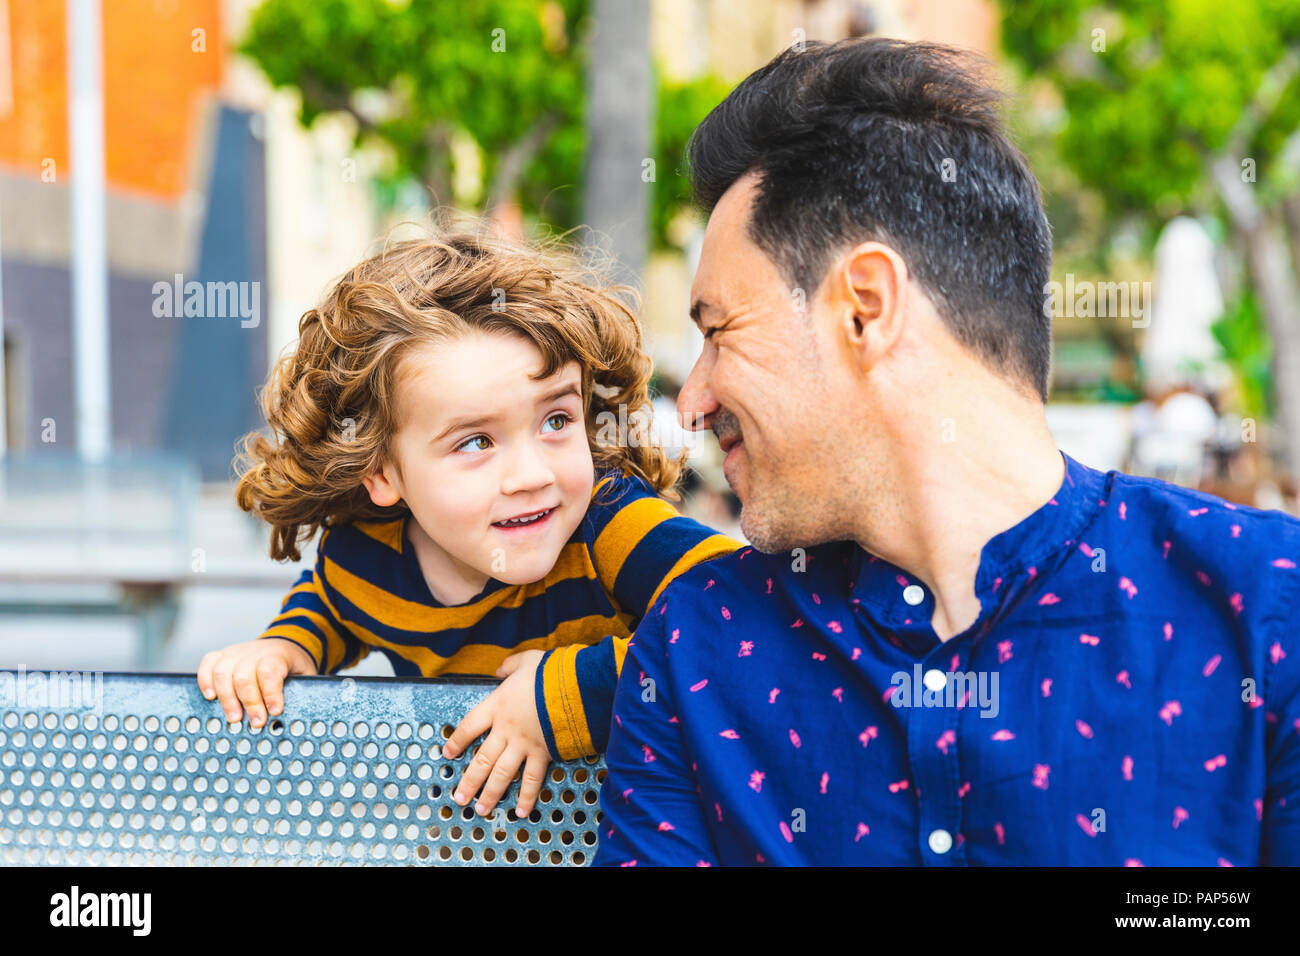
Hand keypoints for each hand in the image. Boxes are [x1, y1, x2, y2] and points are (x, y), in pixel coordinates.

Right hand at [197, 638, 317, 728]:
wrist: (285, 644)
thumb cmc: (293, 666)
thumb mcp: (305, 675)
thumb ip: (299, 691)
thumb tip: (292, 717)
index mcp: (278, 654)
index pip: (270, 671)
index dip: (271, 693)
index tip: (275, 711)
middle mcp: (255, 651)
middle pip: (245, 675)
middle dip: (250, 702)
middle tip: (256, 722)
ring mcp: (237, 652)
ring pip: (223, 671)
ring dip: (227, 697)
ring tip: (234, 717)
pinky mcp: (223, 655)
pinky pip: (208, 662)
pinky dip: (205, 680)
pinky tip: (211, 697)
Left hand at [442, 650, 549, 817]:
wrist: (573, 686)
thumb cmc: (549, 672)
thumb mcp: (526, 661)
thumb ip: (510, 666)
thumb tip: (500, 670)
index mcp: (498, 706)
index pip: (470, 726)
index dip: (457, 741)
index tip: (447, 754)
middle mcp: (506, 729)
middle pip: (482, 759)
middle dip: (469, 781)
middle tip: (459, 798)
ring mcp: (524, 744)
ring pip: (502, 774)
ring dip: (490, 794)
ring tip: (480, 810)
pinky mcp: (544, 752)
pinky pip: (533, 779)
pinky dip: (528, 797)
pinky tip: (521, 812)